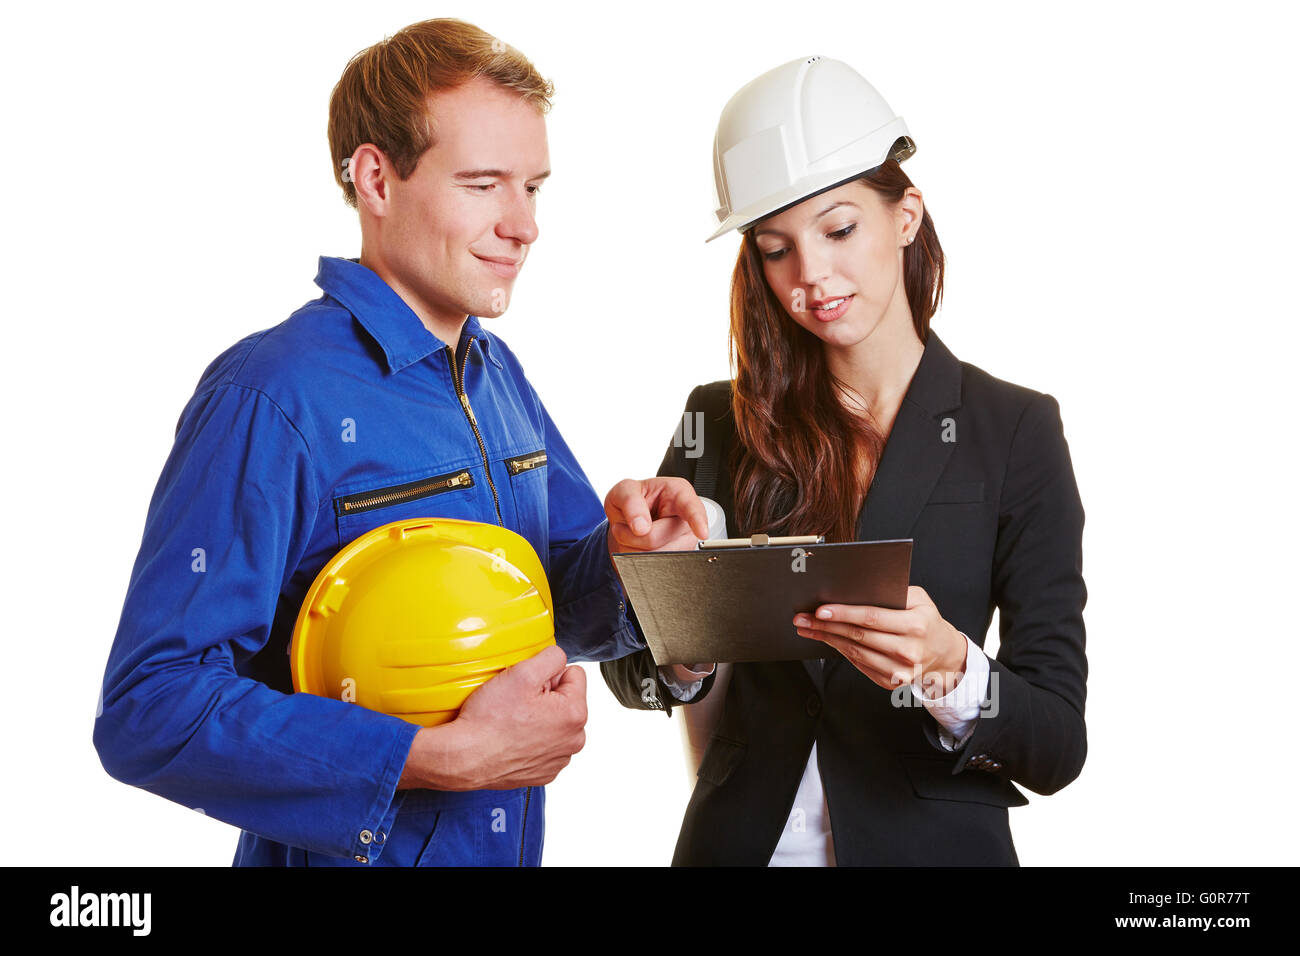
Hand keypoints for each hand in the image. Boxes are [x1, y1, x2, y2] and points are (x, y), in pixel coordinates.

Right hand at [399, 645, 586, 790]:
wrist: (465, 758)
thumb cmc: (490, 720)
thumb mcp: (523, 672)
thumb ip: (552, 657)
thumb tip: (560, 658)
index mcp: (575, 714)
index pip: (574, 674)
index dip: (548, 675)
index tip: (528, 687)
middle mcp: (574, 740)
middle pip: (565, 700)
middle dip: (545, 697)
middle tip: (517, 704)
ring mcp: (559, 760)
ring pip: (555, 723)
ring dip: (539, 719)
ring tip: (513, 722)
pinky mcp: (544, 773)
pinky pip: (543, 746)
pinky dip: (531, 740)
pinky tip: (512, 739)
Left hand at [604, 477, 709, 556]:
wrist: (627, 521)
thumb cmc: (631, 501)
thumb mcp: (624, 490)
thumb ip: (630, 502)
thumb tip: (641, 527)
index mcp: (679, 494)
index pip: (692, 508)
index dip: (698, 521)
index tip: (702, 533)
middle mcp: (685, 520)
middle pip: (656, 538)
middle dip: (632, 535)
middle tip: (630, 524)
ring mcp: (683, 543)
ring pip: (652, 556)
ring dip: (632, 548)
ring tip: (633, 534)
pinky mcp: (676, 561)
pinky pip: (651, 568)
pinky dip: (635, 559)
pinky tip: (639, 546)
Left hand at [793, 586, 966, 697]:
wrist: (944, 653)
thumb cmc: (926, 619)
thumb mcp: (919, 599)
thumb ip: (894, 592)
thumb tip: (857, 589)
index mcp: (915, 625)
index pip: (872, 618)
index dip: (844, 614)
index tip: (820, 610)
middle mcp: (908, 650)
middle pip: (859, 636)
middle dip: (826, 626)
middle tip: (802, 618)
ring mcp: (900, 671)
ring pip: (855, 652)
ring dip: (827, 639)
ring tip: (808, 628)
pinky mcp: (892, 682)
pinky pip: (860, 665)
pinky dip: (841, 652)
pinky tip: (827, 640)